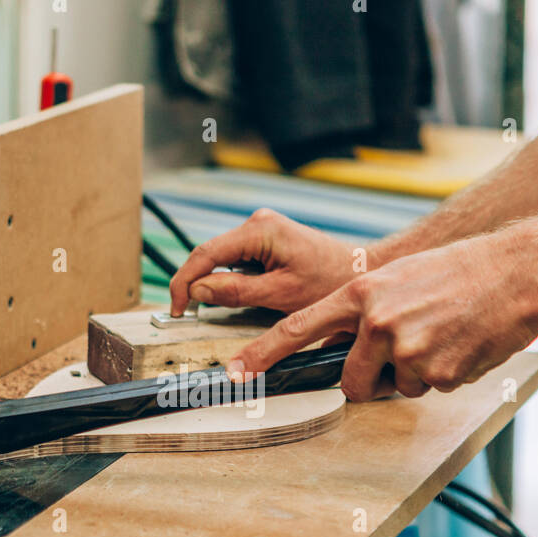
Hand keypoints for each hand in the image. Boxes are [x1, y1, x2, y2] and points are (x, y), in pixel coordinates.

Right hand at [168, 208, 371, 315]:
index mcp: (260, 230)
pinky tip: (241, 296)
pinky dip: (231, 279)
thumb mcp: (280, 294)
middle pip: (210, 254)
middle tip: (187, 314)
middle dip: (197, 283)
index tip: (177, 308)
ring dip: (216, 282)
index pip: (205, 254)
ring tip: (216, 307)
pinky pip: (237, 260)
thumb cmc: (329, 282)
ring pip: (222, 259)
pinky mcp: (266, 239)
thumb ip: (236, 292)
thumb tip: (198, 291)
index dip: (184, 282)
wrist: (359, 270)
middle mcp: (257, 222)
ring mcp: (261, 229)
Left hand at [231, 234, 537, 400]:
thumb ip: (367, 311)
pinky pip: (431, 389)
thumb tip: (350, 352)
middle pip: (351, 382)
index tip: (235, 374)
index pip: (297, 328)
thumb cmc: (461, 272)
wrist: (517, 271)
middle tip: (404, 355)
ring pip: (397, 387)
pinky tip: (464, 344)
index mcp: (360, 294)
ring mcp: (406, 350)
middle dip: (371, 382)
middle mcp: (376, 323)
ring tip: (445, 336)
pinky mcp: (437, 373)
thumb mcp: (399, 278)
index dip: (262, 354)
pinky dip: (447, 375)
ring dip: (418, 375)